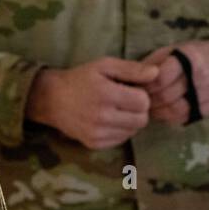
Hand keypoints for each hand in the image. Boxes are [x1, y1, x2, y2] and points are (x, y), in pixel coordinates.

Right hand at [25, 57, 159, 149]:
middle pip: (141, 119)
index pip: (143, 102)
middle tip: (126, 101)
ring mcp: (98, 133)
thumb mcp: (104, 66)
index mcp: (106, 94)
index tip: (130, 89)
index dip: (141, 94)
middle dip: (139, 109)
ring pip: (133, 131)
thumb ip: (131, 69)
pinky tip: (110, 120)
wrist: (52, 99)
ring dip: (131, 120)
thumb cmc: (81, 79)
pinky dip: (120, 130)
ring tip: (117, 109)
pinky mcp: (94, 144)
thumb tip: (156, 74)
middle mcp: (102, 117)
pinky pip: (121, 140)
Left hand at [142, 40, 208, 124]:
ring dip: (157, 112)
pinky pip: (185, 117)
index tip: (137, 88)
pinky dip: (169, 117)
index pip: (161, 78)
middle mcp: (203, 75)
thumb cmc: (190, 55)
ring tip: (149, 108)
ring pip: (175, 110)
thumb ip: (151, 64)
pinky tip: (163, 111)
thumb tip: (128, 81)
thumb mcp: (171, 51)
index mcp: (190, 57)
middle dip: (149, 100)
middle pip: (167, 96)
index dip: (146, 86)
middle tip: (138, 102)